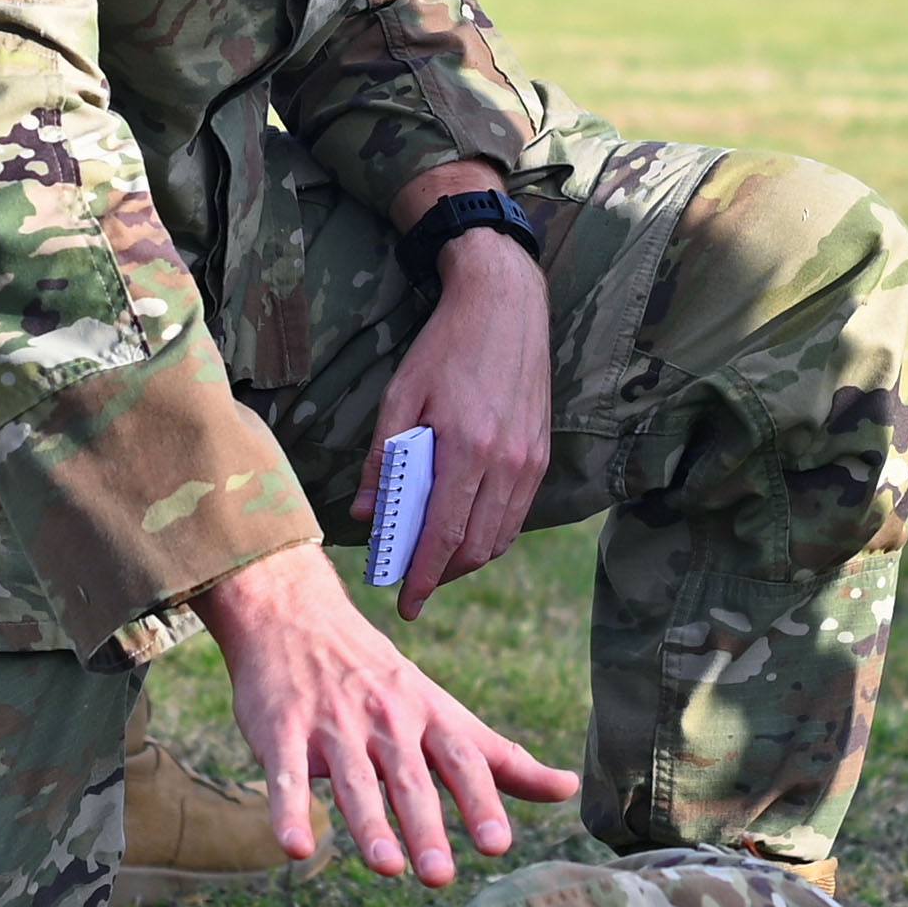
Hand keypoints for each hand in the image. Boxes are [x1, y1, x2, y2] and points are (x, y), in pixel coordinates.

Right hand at [193, 542, 575, 886]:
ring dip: (369, 824)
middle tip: (441, 875)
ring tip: (386, 866)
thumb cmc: (380, 678)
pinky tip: (294, 848)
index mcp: (427, 717)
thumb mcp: (445, 710)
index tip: (499, 845)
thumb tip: (568, 790)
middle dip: (425, 825)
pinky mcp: (281, 732)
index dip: (480, 801)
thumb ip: (502, 758)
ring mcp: (331, 726)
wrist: (296, 616)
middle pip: (409, 777)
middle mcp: (384, 721)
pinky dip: (289, 811)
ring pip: (354, 779)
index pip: (461, 760)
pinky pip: (286, 776)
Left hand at [353, 226, 551, 619]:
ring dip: (466, 558)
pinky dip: (490, 534)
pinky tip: (463, 530)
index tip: (406, 601)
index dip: (424, 576)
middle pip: (475, 547)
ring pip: (499, 537)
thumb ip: (383, 461)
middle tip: (412, 583)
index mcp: (467, 447)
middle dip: (442, 575)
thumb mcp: (400, 396)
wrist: (506, 304)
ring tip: (434, 561)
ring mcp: (531, 461)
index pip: (444, 535)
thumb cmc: (445, 346)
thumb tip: (365, 515)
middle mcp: (507, 462)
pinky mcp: (542, 455)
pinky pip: (517, 515)